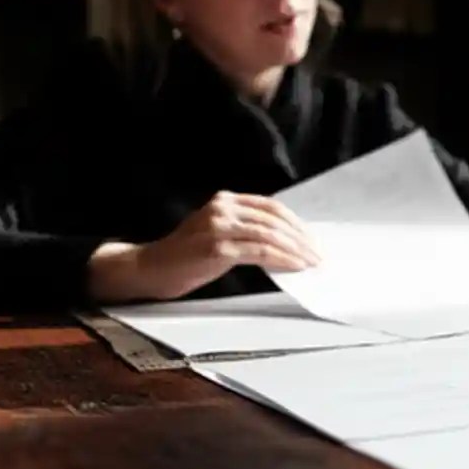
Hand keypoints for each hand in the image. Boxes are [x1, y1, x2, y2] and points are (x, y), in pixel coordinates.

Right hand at [89, 191, 320, 302]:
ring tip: (311, 263)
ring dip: (296, 251)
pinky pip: (259, 252)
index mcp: (225, 200)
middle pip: (274, 220)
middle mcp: (222, 208)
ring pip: (270, 235)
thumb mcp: (218, 233)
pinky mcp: (217, 248)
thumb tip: (285, 242)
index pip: (271, 206)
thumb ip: (245, 229)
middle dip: (300, 238)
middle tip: (317, 254)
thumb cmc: (186, 256)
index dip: (295, 223)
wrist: (151, 268)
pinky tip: (294, 267)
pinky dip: (282, 259)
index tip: (311, 239)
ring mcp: (218, 227)